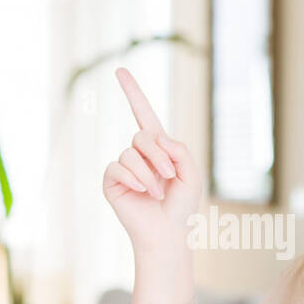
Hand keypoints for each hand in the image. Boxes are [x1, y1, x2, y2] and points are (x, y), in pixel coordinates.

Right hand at [102, 67, 202, 254]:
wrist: (167, 233)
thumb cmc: (182, 205)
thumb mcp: (192, 173)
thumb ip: (180, 149)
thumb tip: (155, 137)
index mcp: (158, 147)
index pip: (144, 114)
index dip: (133, 93)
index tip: (120, 70)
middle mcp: (138, 153)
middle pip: (142, 134)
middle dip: (158, 155)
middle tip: (170, 176)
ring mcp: (123, 167)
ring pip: (131, 153)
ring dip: (149, 173)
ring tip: (157, 192)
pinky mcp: (111, 181)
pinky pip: (118, 166)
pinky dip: (134, 179)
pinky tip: (143, 193)